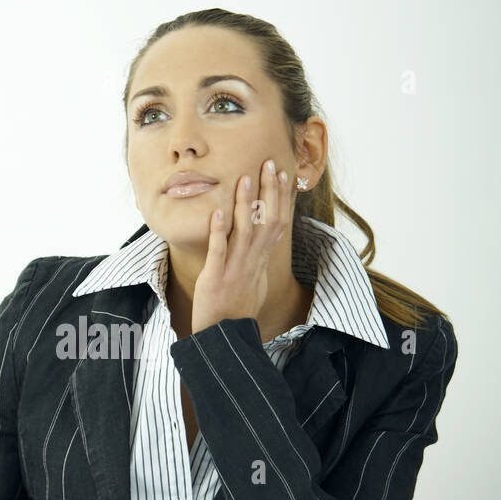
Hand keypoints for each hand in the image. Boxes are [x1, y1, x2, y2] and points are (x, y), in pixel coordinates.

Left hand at [190, 158, 292, 334]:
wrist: (224, 335)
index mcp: (262, 260)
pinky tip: (218, 211)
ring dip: (246, 203)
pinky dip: (218, 230)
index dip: (283, 198)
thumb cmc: (238, 308)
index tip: (285, 175)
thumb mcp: (255, 280)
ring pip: (245, 231)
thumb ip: (259, 258)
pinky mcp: (216, 276)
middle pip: (267, 220)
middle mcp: (253, 261)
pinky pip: (219, 250)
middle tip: (269, 163)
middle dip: (269, 191)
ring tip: (245, 178)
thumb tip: (264, 240)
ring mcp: (235, 268)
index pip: (278, 223)